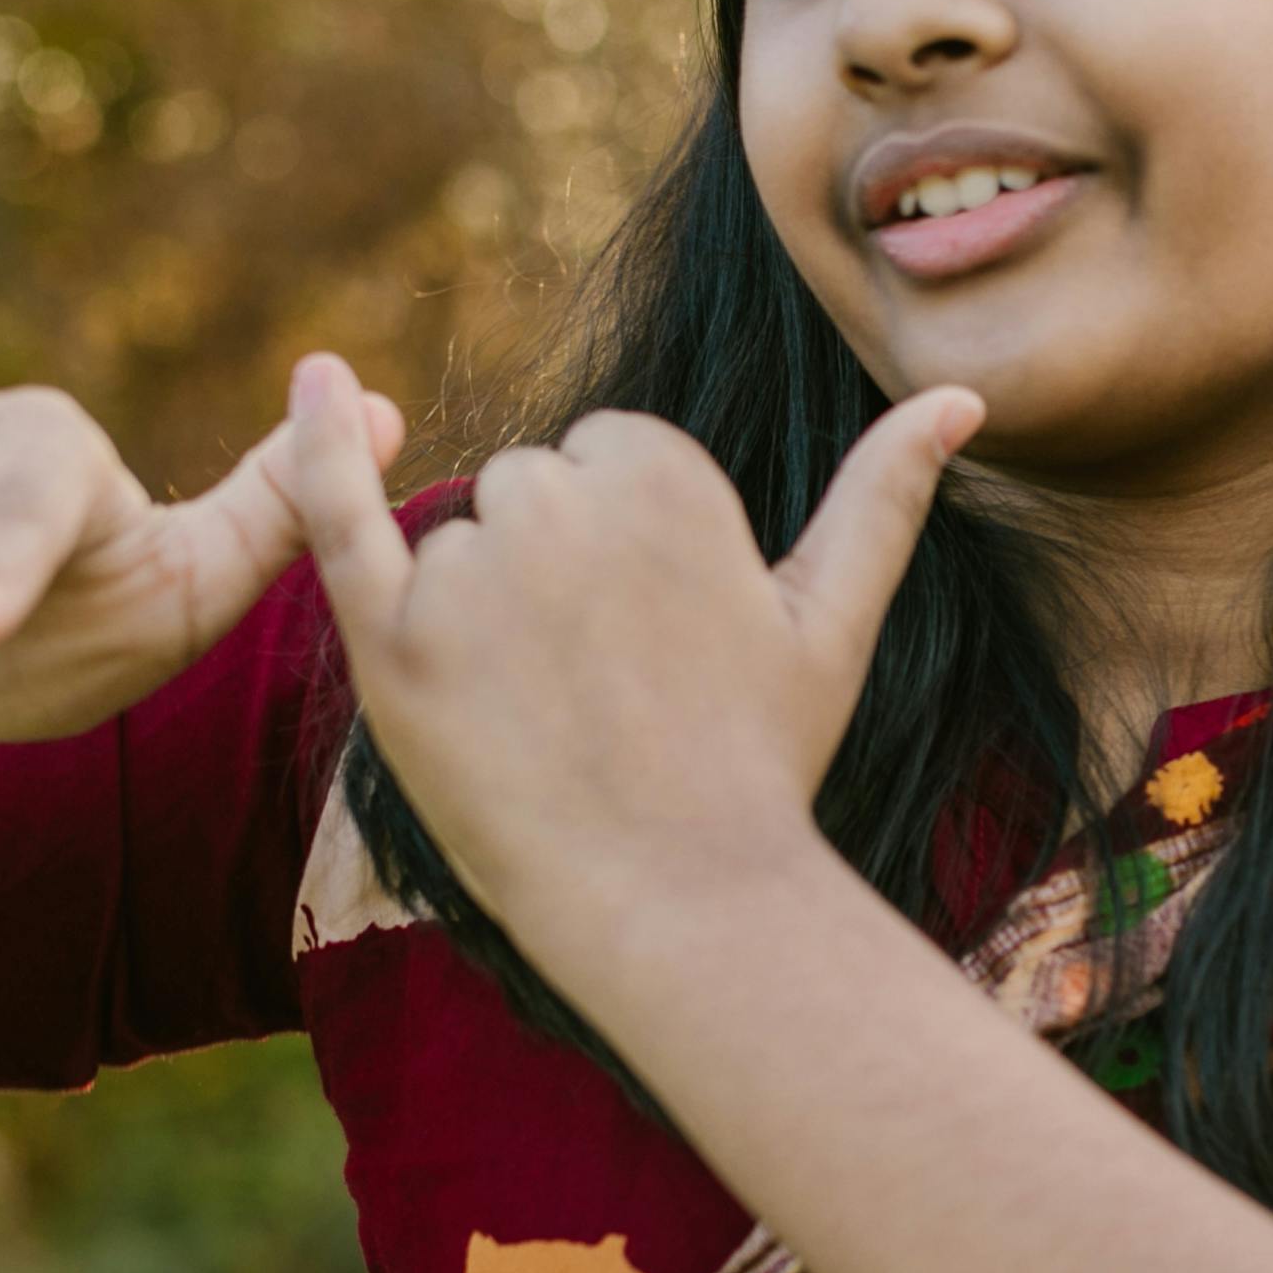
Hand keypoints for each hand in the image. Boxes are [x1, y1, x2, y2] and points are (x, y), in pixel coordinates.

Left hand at [272, 354, 983, 930]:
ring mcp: (472, 569)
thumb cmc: (762, 761)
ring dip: (480, 607)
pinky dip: (314, 446)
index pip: (604, 460)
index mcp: (666, 473)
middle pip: (527, 491)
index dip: (628, 554)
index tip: (661, 640)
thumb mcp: (834, 618)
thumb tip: (962, 399)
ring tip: (549, 714)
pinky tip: (310, 371)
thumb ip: (885, 493)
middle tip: (608, 689)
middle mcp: (564, 499)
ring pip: (455, 538)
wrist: (677, 900)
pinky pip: (335, 517)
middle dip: (554, 572)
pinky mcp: (392, 642)